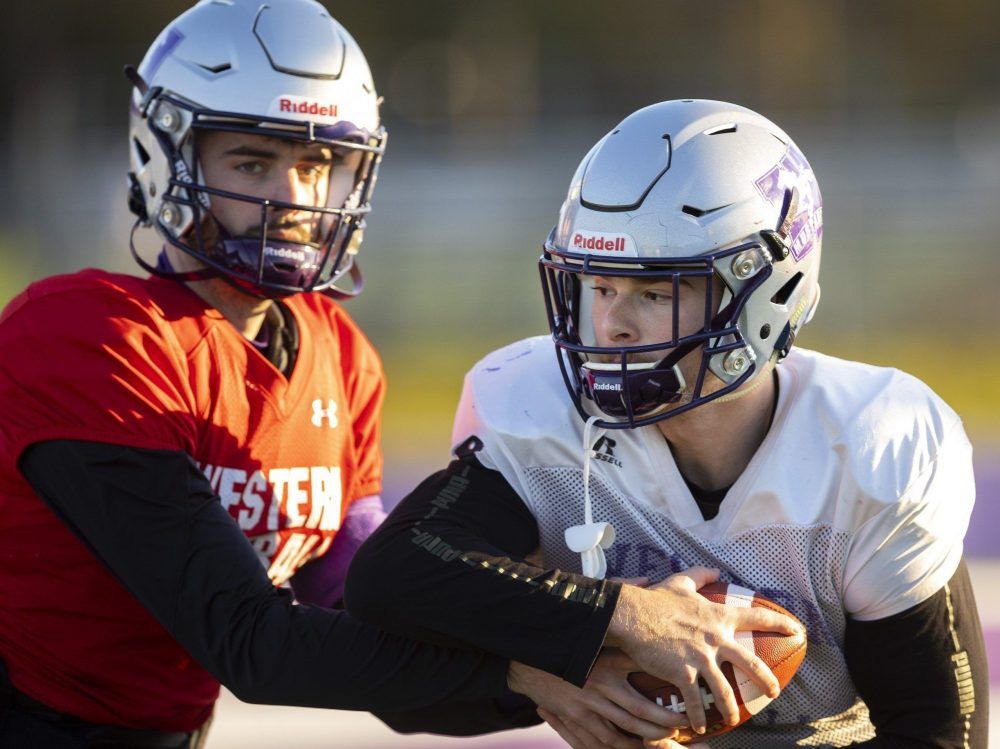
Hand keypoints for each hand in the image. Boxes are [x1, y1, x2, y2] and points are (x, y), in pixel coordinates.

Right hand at [508, 656, 679, 748]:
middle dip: (661, 726)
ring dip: (642, 739)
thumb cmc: (575, 649)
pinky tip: (632, 746)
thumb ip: (628, 653)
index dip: (664, 709)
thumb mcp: (603, 648)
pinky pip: (598, 738)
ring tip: (662, 740)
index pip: (642, 693)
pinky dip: (617, 745)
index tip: (684, 711)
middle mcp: (599, 687)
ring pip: (619, 732)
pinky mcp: (574, 716)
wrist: (535, 659)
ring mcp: (585, 704)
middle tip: (680, 730)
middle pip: (636, 715)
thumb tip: (657, 654)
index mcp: (608, 667)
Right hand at [606, 566, 801, 733]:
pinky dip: (697, 716)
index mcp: (717, 616)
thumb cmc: (655, 599)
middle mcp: (715, 639)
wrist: (633, 615)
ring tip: (734, 719)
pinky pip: (695, 700)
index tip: (797, 631)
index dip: (779, 624)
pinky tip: (699, 726)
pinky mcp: (683, 674)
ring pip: (724, 690)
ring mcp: (701, 658)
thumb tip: (714, 569)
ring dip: (730, 708)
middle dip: (766, 679)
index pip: (756, 618)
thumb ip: (700, 575)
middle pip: (751, 662)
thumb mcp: (680, 582)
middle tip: (774, 691)